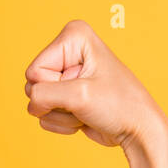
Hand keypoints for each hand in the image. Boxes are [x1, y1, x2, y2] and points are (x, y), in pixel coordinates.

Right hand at [24, 20, 167, 151]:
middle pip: (34, 85)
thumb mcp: (79, 96)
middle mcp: (68, 51)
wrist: (138, 130)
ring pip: (39, 102)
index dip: (57, 88)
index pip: (35, 71)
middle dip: (59, 102)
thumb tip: (30, 105)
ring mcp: (65, 74)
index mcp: (73, 36)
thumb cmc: (119, 106)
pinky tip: (84, 117)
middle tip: (86, 101)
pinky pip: (46, 113)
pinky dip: (64, 122)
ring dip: (62, 115)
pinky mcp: (66, 95)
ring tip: (88, 110)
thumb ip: (42, 96)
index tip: (85, 88)